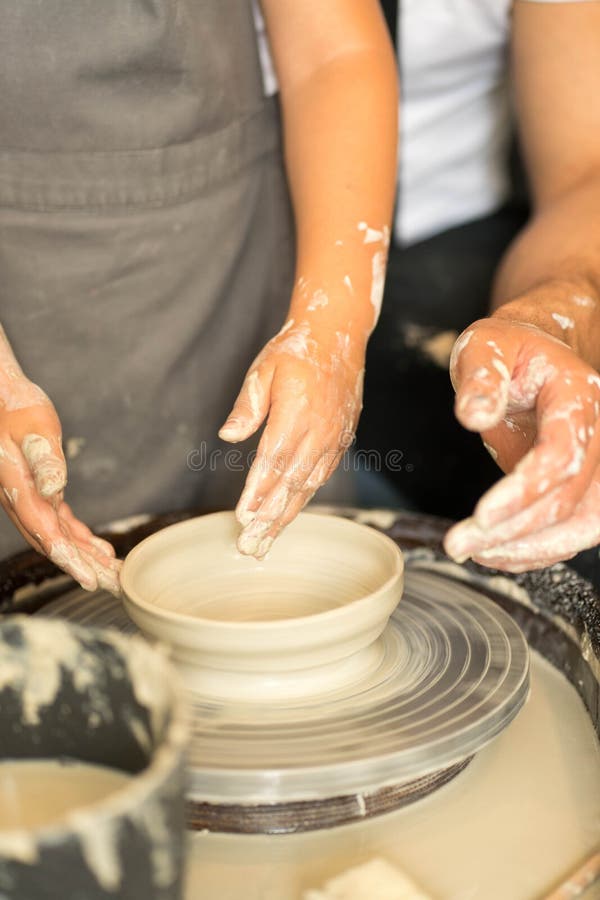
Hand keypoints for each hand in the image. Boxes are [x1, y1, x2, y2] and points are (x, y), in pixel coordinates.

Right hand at [0, 366, 120, 592]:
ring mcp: (28, 498)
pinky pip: (60, 523)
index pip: (46, 533)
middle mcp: (21, 500)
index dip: (69, 560)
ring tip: (113, 575)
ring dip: (86, 558)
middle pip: (54, 545)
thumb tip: (54, 487)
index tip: (91, 580)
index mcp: (18, 489)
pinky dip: (81, 539)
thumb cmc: (17, 406)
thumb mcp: (35, 427)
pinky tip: (101, 550)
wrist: (3, 397)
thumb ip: (44, 457)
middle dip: (84, 569)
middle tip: (113, 587)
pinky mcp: (39, 492)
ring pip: (59, 538)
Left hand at [219, 319, 363, 556]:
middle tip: (249, 546)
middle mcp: (320, 431)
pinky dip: (303, 499)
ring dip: (285, 517)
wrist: (339, 337)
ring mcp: (335, 438)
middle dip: (270, 518)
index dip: (258, 492)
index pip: (274, 460)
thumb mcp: (264, 368)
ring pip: (309, 486)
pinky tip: (286, 517)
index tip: (242, 517)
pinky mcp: (342, 441)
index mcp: (298, 413)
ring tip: (265, 544)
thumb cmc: (295, 351)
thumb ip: (247, 404)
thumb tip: (227, 435)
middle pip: (292, 483)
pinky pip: (321, 476)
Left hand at [444, 317, 599, 571]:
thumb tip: (473, 414)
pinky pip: (575, 530)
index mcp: (578, 396)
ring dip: (530, 549)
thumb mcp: (484, 347)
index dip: (525, 490)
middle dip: (514, 530)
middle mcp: (599, 434)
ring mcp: (598, 464)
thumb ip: (480, 378)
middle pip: (570, 498)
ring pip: (582, 525)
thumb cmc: (509, 350)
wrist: (537, 357)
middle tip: (458, 543)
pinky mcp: (586, 487)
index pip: (561, 453)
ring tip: (475, 552)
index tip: (481, 515)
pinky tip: (497, 552)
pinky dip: (538, 550)